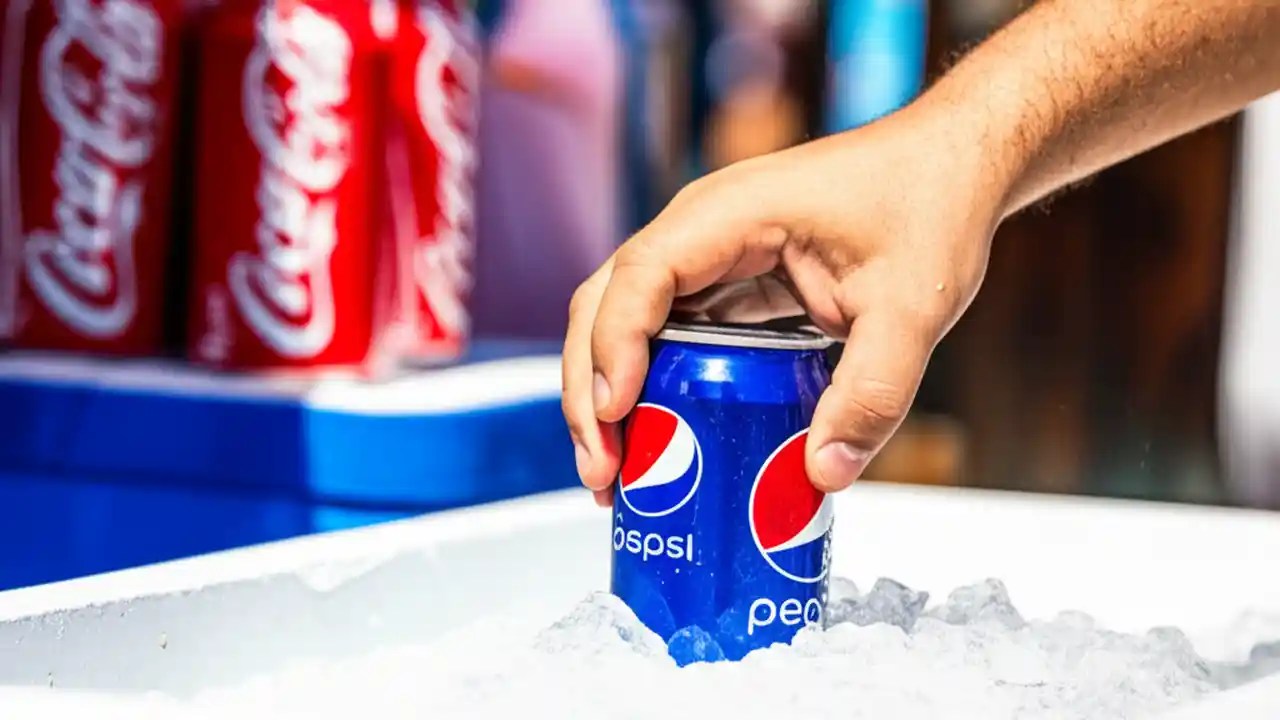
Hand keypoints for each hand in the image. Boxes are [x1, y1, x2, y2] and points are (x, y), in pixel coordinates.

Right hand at [563, 106, 1007, 502]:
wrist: (951, 166)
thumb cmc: (929, 204)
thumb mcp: (913, 306)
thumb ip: (872, 391)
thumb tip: (822, 474)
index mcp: (728, 215)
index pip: (640, 277)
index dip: (614, 347)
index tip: (615, 416)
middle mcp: (701, 230)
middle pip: (606, 304)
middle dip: (591, 389)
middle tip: (605, 472)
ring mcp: (708, 255)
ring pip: (625, 321)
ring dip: (609, 393)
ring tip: (616, 472)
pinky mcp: (727, 281)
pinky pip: (668, 333)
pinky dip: (652, 386)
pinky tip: (662, 439)